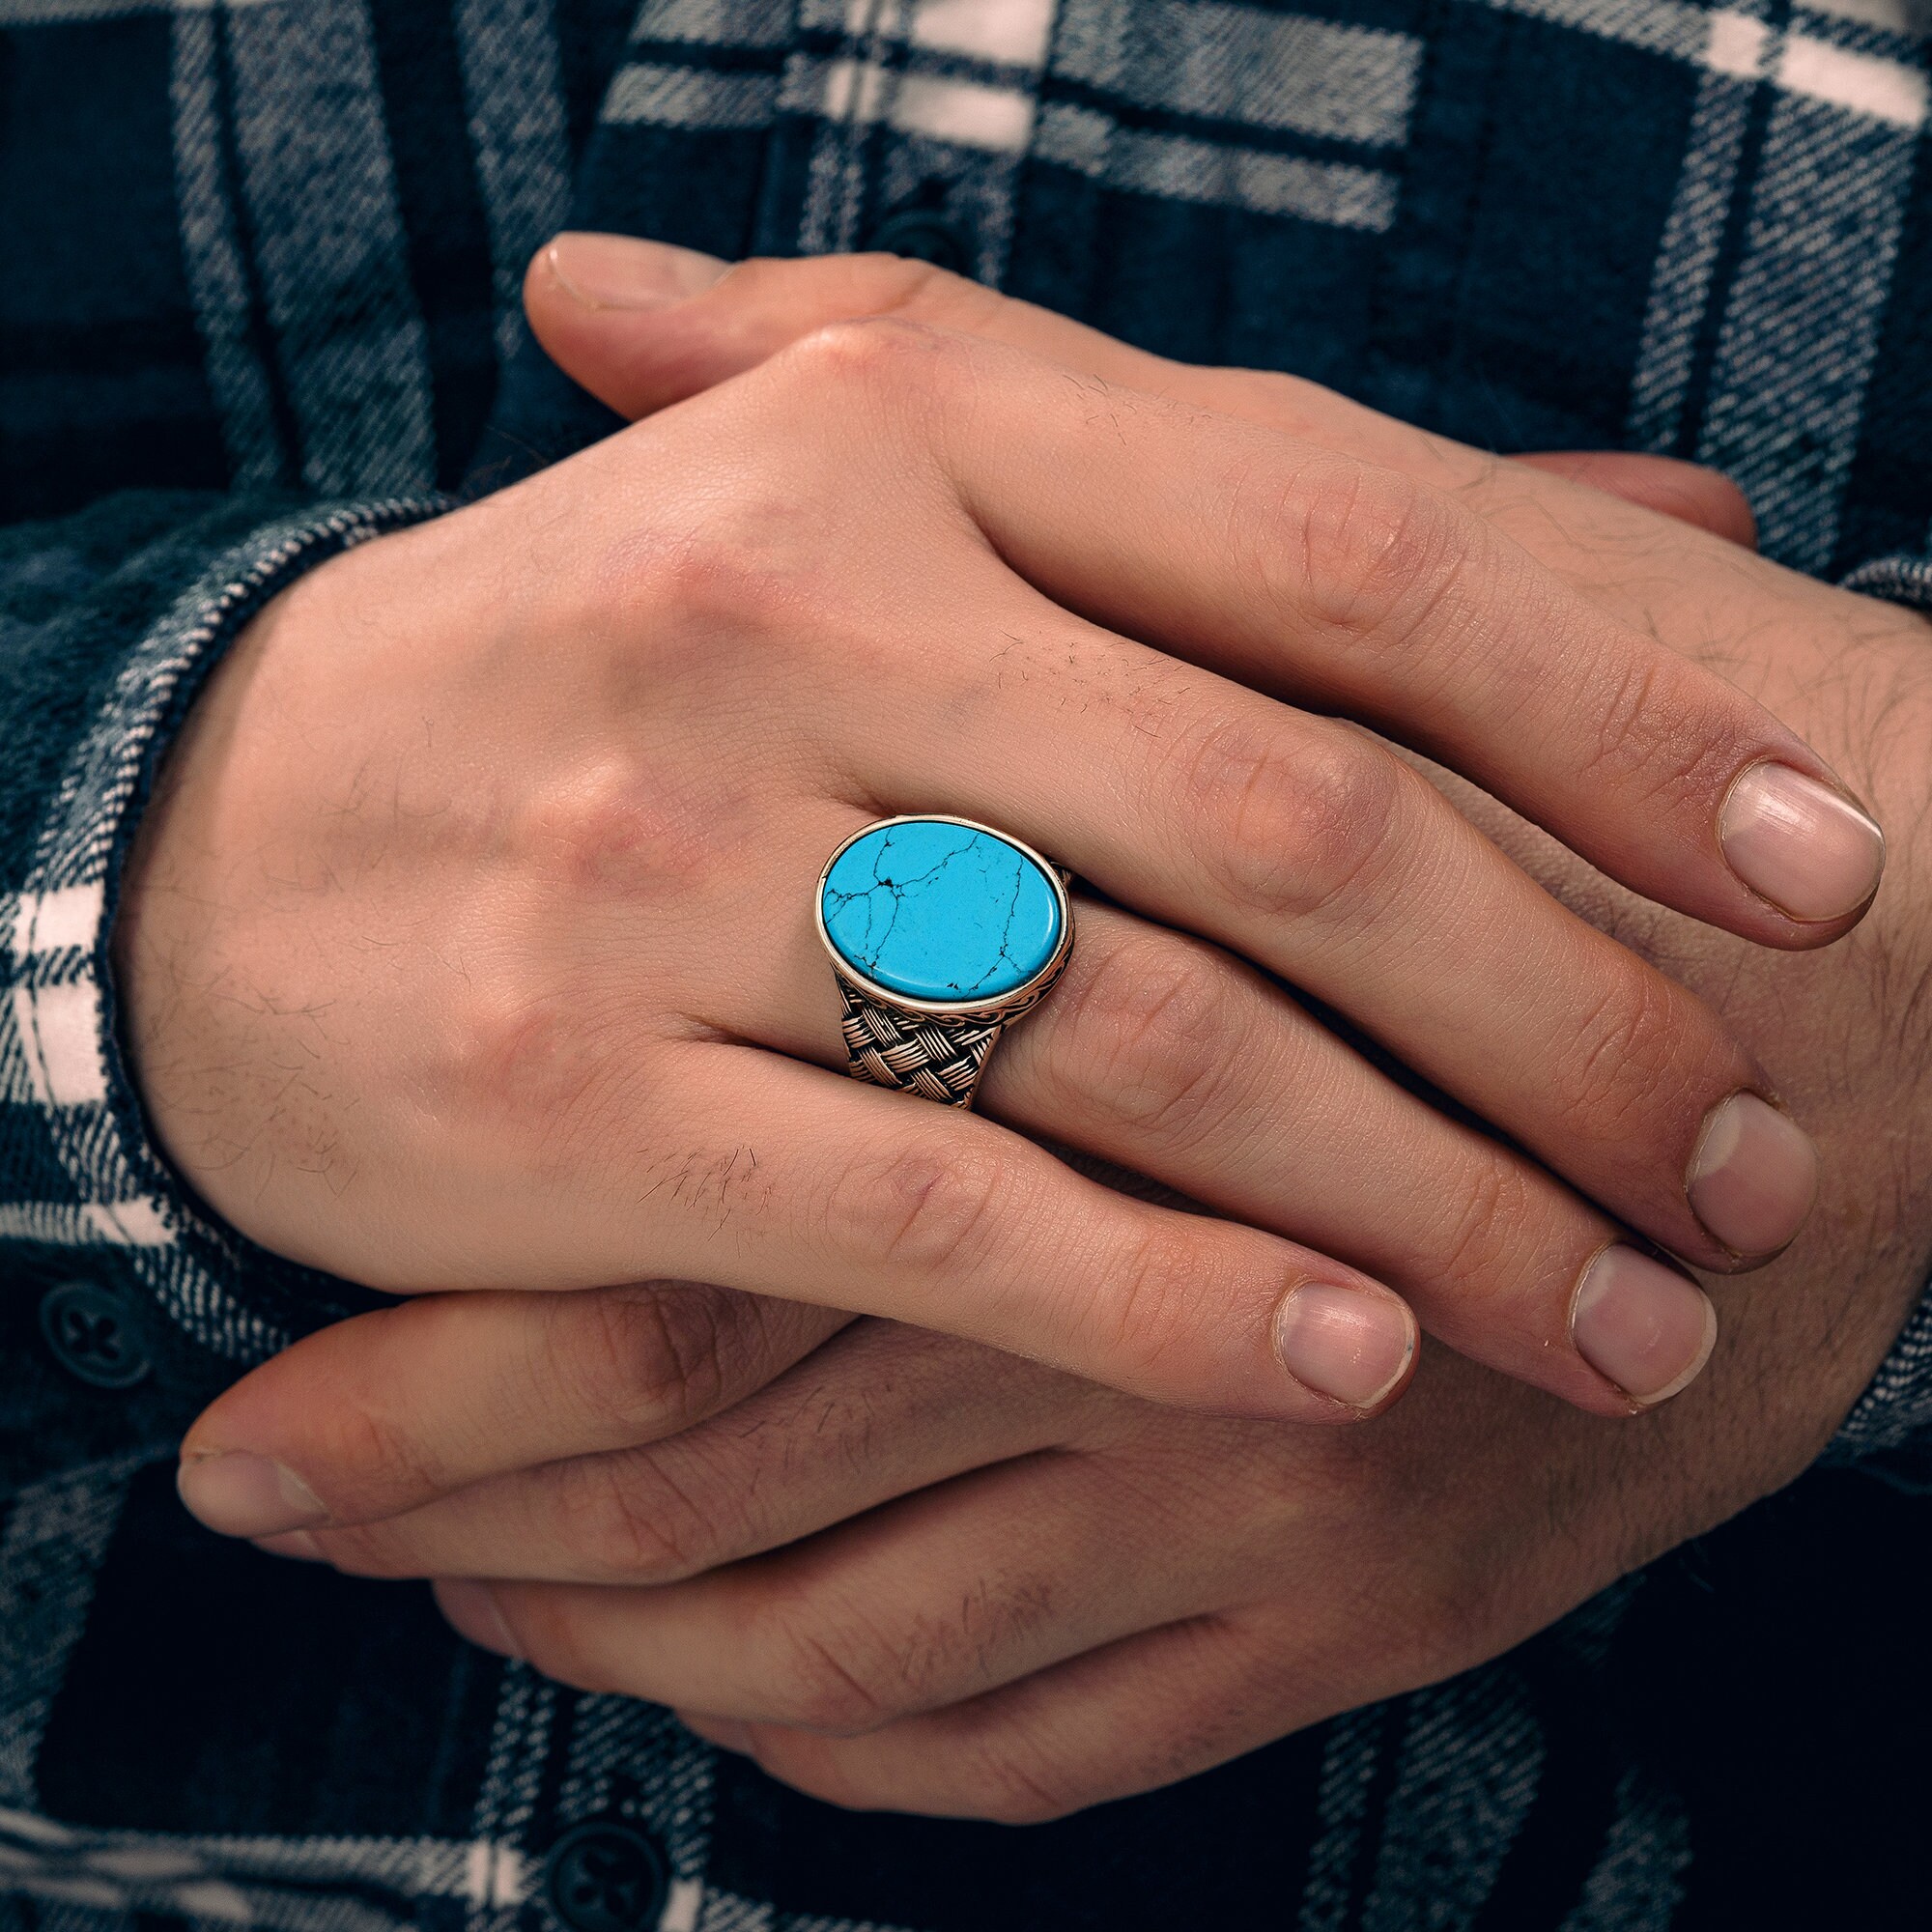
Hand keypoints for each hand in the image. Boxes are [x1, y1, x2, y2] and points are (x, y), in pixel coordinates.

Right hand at [121, 254, 1867, 1465]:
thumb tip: (1660, 523)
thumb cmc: (626, 681)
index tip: (1814, 866)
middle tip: (1739, 1155)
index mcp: (899, 433)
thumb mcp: (898, 523)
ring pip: (1142, 1040)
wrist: (230, 837)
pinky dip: (1174, 1301)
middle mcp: (789, 605)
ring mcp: (667, 852)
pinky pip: (945, 1215)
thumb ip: (1245, 526)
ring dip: (1430, 1197)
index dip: (1615, 716)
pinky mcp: (572, 1087)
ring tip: (1608, 1311)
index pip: (1342, 551)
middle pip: (1287, 824)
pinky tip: (1346, 1365)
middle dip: (1567, 1016)